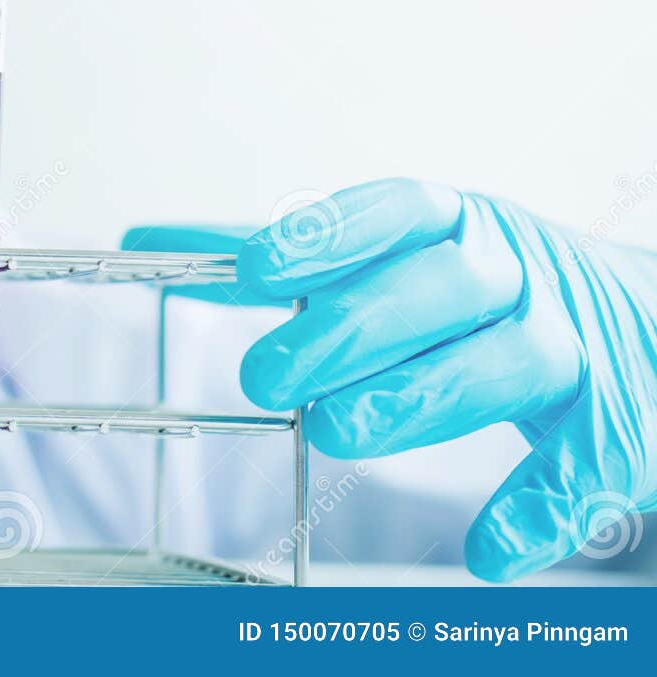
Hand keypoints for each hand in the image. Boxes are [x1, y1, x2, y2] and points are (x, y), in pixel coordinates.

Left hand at [239, 178, 656, 580]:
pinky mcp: (615, 426)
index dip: (326, 236)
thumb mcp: (397, 256)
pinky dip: (539, 510)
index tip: (254, 270)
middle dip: (349, 329)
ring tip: (332, 433)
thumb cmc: (479, 290)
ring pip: (501, 366)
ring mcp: (569, 347)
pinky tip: (488, 551)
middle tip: (264, 377)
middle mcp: (516, 275)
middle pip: (436, 289)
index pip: (394, 210)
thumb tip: (153, 243)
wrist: (644, 322)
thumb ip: (286, 261)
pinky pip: (586, 469)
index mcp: (456, 225)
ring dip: (417, 400)